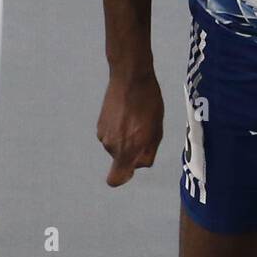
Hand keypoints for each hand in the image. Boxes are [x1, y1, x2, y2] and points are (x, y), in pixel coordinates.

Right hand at [96, 68, 163, 185]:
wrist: (129, 78)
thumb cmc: (148, 104)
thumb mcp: (157, 131)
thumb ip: (147, 153)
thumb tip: (138, 164)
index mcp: (127, 150)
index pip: (115, 179)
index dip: (123, 177)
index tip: (131, 168)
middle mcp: (111, 145)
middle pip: (122, 159)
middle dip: (133, 150)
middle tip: (144, 130)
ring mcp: (103, 134)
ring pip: (118, 145)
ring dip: (126, 138)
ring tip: (137, 119)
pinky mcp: (99, 123)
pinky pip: (112, 134)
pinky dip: (119, 128)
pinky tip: (127, 113)